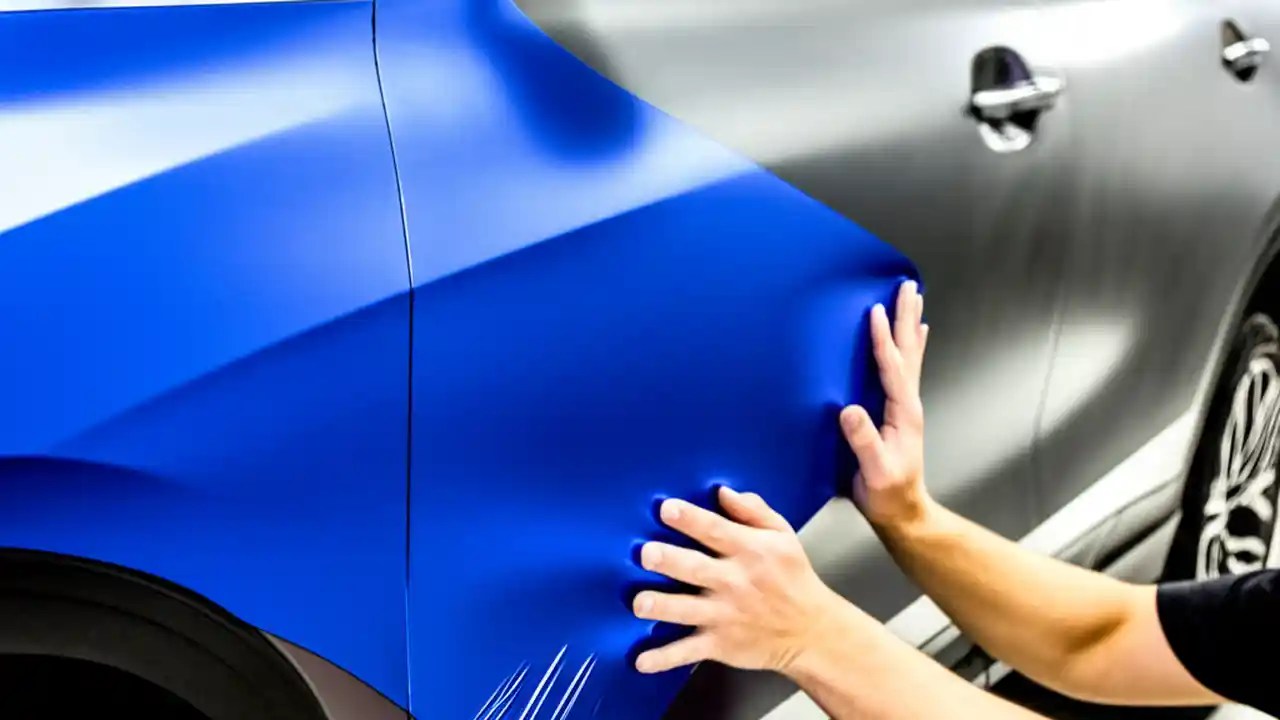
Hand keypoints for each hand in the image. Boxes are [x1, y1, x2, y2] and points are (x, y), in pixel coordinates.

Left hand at [632, 488, 845, 674]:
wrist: (811, 631)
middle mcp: (734, 582)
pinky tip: (641, 662)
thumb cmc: (793, 578)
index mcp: (749, 551)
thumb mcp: (782, 536)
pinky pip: (688, 651)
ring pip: (687, 610)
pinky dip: (664, 658)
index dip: (691, 519)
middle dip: (670, 561)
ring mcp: (725, 615)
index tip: (667, 509)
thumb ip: (752, 511)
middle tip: (646, 554)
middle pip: (696, 569)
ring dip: (662, 607)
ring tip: (639, 603)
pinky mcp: (720, 644)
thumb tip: (722, 491)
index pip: (716, 530)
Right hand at [840, 280, 930, 529]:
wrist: (901, 511)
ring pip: (908, 356)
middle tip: (909, 286)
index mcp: (901, 413)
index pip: (892, 368)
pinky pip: (903, 369)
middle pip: (908, 352)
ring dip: (909, 325)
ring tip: (913, 299)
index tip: (876, 311)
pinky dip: (908, 347)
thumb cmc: (886, 494)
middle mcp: (907, 404)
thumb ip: (863, 441)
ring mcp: (904, 406)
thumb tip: (849, 410)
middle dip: (907, 318)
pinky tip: (914, 335)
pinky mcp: (896, 411)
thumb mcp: (874, 471)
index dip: (882, 340)